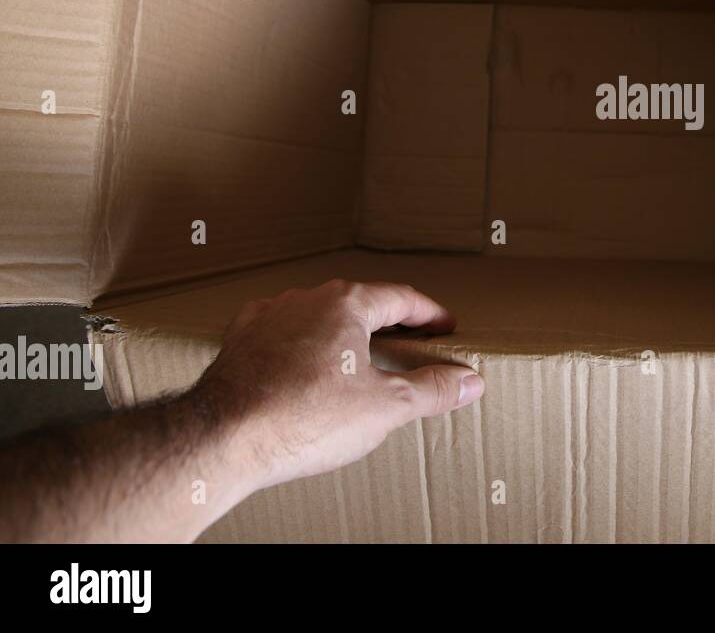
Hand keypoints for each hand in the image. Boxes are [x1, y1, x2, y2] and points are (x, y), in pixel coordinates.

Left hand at [193, 279, 483, 490]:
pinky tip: (303, 370)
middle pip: (358, 303)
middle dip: (385, 322)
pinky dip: (301, 347)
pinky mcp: (238, 343)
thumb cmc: (303, 417)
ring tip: (355, 358)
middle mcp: (304, 299)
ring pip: (316, 317)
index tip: (444, 326)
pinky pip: (280, 336)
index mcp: (346, 303)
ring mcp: (266, 317)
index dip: (429, 314)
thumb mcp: (385, 407)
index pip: (401, 299)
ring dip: (340, 333)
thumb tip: (470, 380)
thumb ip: (432, 389)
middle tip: (407, 341)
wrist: (222, 437)